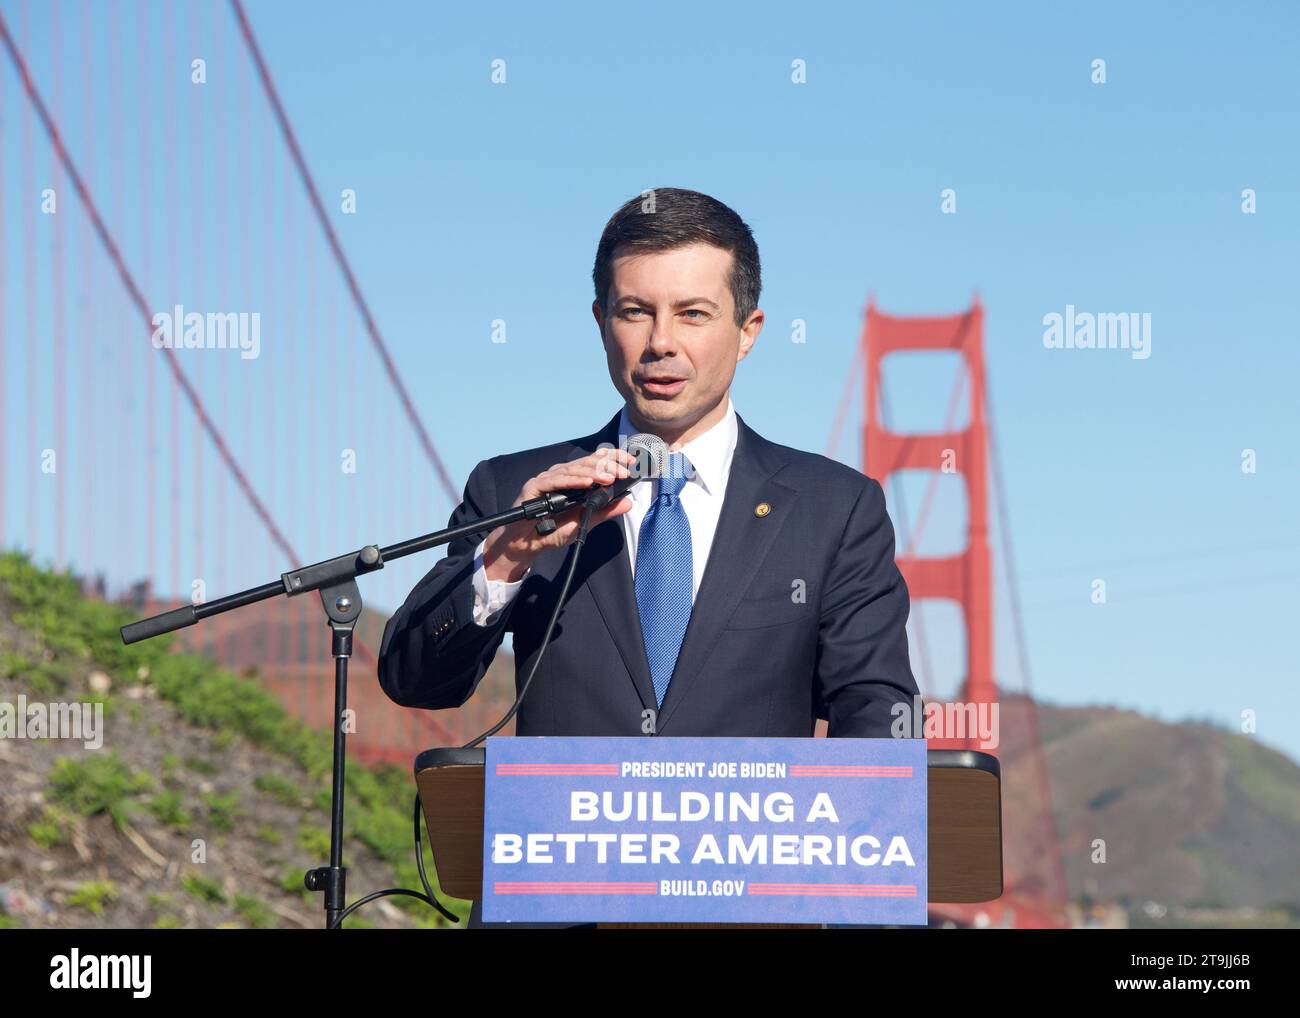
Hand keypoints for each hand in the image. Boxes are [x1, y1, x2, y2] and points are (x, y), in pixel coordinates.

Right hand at [483, 447, 637, 581]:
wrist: (527, 544)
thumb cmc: (553, 530)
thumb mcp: (584, 521)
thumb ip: (604, 511)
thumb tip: (627, 502)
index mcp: (572, 479)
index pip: (594, 462)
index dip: (612, 458)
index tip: (631, 461)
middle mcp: (560, 475)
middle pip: (585, 463)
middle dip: (607, 466)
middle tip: (623, 472)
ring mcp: (546, 479)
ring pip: (572, 469)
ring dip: (593, 472)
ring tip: (609, 477)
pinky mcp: (534, 487)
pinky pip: (555, 480)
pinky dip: (572, 481)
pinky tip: (587, 483)